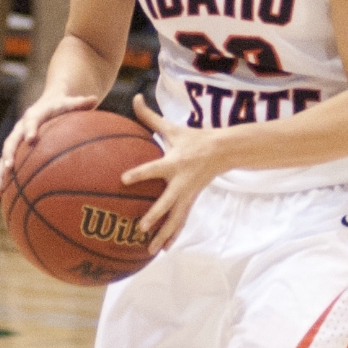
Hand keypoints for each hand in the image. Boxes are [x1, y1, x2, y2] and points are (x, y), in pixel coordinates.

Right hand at [0, 91, 98, 197]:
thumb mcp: (72, 103)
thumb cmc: (63, 106)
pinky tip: (1, 196)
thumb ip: (81, 103)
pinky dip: (3, 179)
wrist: (49, 103)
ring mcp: (17, 139)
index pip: (31, 120)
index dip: (30, 128)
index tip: (31, 139)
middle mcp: (21, 127)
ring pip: (4, 157)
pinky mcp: (16, 150)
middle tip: (9, 167)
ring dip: (0, 173)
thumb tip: (93, 99)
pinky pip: (7, 165)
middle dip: (9, 154)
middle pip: (12, 141)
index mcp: (35, 114)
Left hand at [119, 94, 220, 253]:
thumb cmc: (193, 138)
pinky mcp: (192, 201)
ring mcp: (188, 194)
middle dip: (155, 215)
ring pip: (175, 219)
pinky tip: (163, 250)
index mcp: (175, 162)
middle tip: (141, 227)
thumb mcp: (172, 127)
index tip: (124, 179)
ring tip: (150, 250)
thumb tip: (135, 97)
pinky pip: (181, 221)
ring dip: (164, 235)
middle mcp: (181, 182)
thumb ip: (150, 117)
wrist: (223, 151)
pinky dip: (173, 236)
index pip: (154, 168)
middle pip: (167, 202)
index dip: (139, 173)